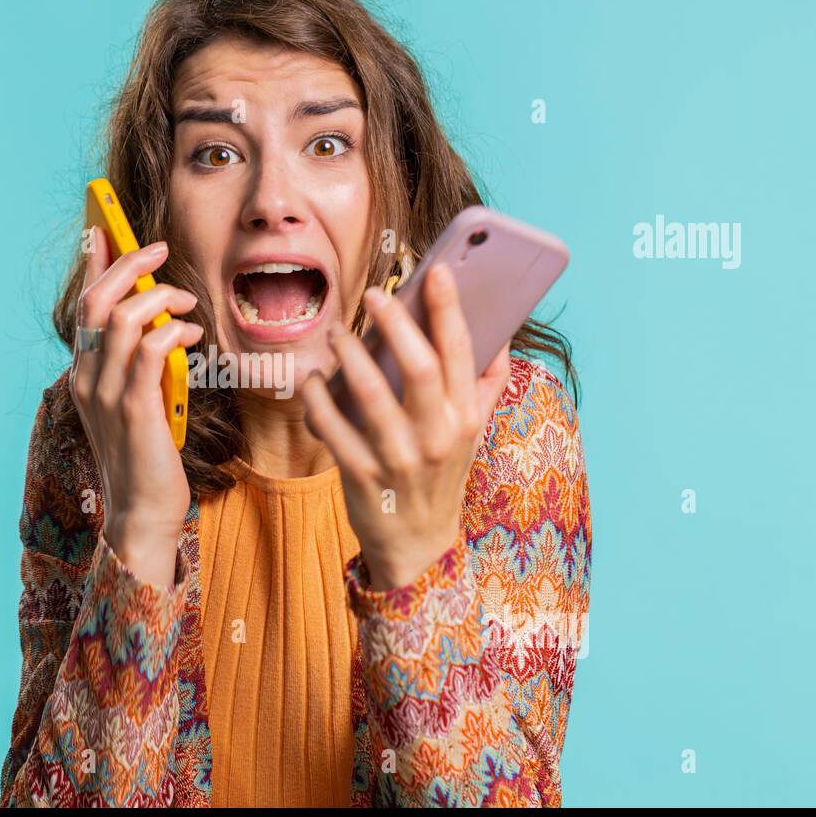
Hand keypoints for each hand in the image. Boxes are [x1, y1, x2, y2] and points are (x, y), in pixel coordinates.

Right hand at [68, 226, 202, 588]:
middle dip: (127, 262)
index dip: (94, 264)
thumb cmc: (146, 458)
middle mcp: (87, 378)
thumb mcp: (134, 403)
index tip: (107, 231)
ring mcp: (107, 393)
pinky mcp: (134, 408)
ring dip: (158, 296)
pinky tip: (191, 333)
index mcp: (83, 374)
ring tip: (184, 301)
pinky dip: (172, 330)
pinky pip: (151, 349)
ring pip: (122, 317)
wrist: (142, 513)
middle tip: (157, 248)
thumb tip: (157, 324)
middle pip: (96, 299)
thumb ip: (137, 365)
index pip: (82, 305)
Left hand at [302, 264, 511, 590]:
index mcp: (465, 417)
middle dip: (393, 323)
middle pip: (418, 367)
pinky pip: (333, 428)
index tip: (435, 270)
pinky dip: (318, 399)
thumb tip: (502, 333)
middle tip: (372, 294)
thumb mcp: (471, 433)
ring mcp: (398, 458)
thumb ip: (485, 384)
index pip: (461, 352)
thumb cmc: (441, 475)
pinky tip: (313, 380)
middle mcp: (436, 436)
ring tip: (337, 333)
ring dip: (350, 356)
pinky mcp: (362, 476)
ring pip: (371, 394)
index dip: (447, 308)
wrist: (419, 546)